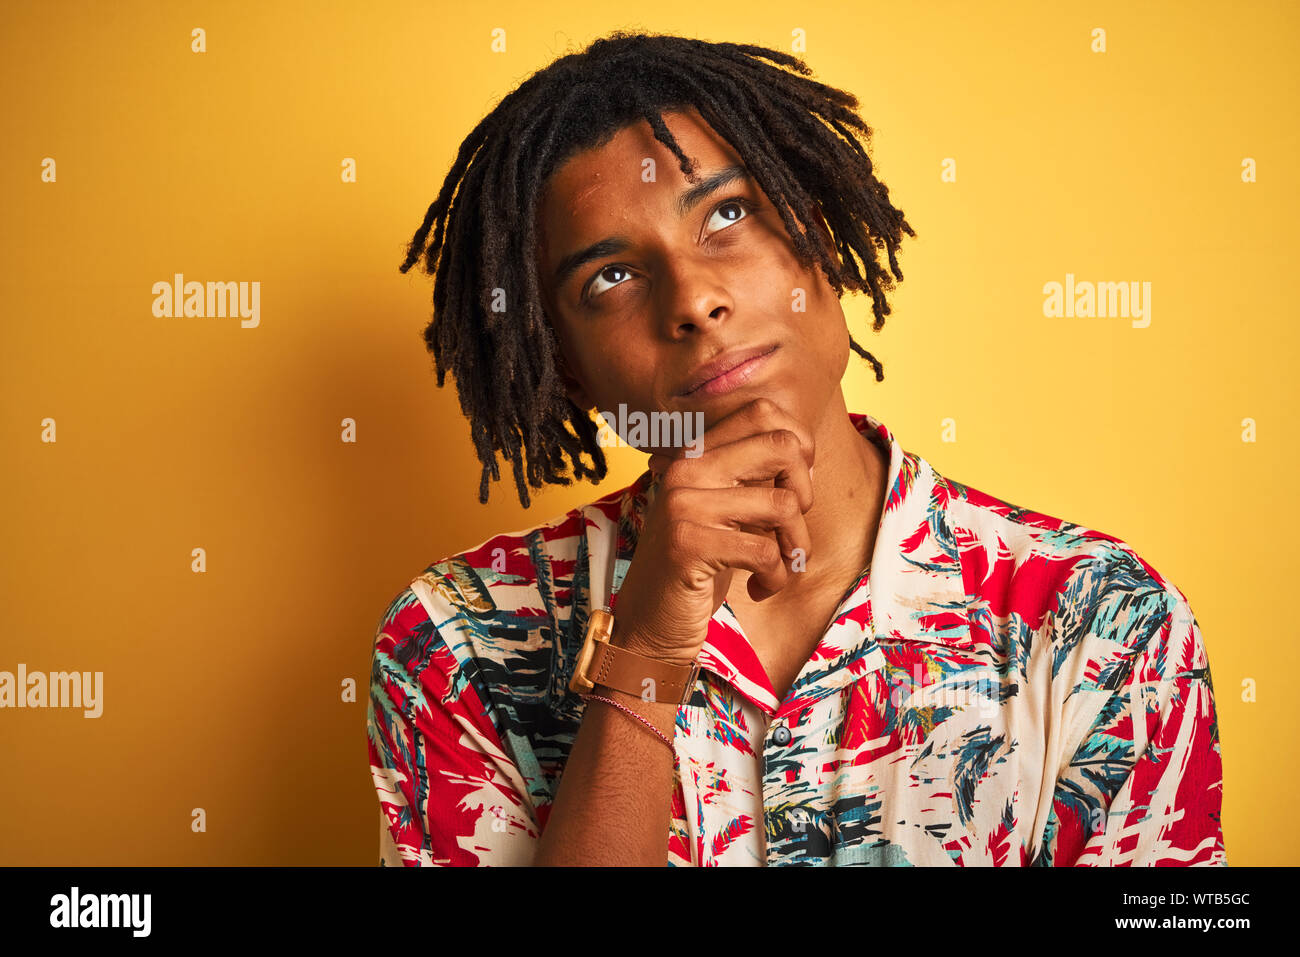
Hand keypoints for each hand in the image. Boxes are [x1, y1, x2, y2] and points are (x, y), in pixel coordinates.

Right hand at [612, 397, 815, 664]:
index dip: (799, 446)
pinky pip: (766, 550)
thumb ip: (753, 477)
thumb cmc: (697, 569)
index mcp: (695, 455)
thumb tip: (804, 451)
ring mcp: (683, 505)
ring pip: (783, 503)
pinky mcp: (688, 545)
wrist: (649, 625)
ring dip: (795, 546)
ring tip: (779, 568)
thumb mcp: (725, 512)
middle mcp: (685, 469)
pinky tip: (759, 589)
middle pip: (782, 447)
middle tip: (789, 530)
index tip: (794, 489)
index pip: (763, 412)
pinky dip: (776, 577)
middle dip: (805, 493)